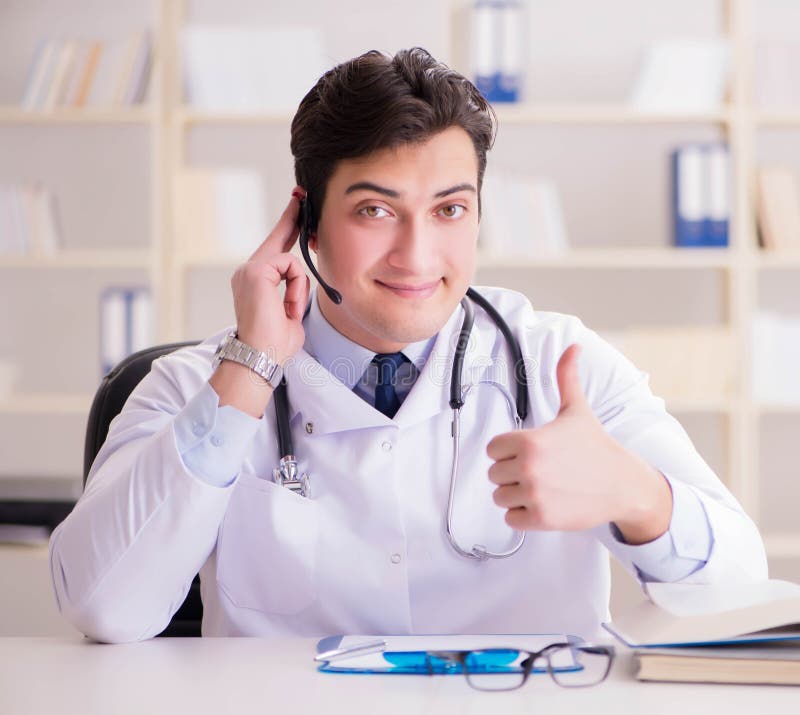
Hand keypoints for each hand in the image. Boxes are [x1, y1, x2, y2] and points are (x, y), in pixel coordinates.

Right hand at [231, 187, 310, 364]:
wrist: (260, 357)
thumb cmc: (274, 344)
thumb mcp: (290, 314)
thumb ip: (294, 296)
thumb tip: (301, 287)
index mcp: (255, 281)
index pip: (274, 249)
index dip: (286, 227)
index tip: (296, 207)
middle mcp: (247, 272)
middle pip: (277, 239)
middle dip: (293, 218)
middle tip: (302, 195)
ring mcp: (249, 269)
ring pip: (290, 261)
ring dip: (298, 288)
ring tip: (289, 310)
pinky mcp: (256, 271)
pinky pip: (292, 267)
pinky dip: (296, 288)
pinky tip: (287, 306)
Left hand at [486, 344, 672, 542]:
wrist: (623, 484)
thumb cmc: (596, 447)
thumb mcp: (577, 410)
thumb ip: (566, 377)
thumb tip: (573, 347)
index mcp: (529, 440)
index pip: (492, 449)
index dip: (508, 450)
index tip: (530, 452)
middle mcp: (528, 468)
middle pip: (494, 474)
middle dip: (512, 473)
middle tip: (540, 470)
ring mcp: (534, 495)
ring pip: (500, 497)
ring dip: (516, 494)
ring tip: (542, 487)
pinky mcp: (541, 518)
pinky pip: (510, 519)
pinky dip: (522, 515)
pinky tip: (543, 503)